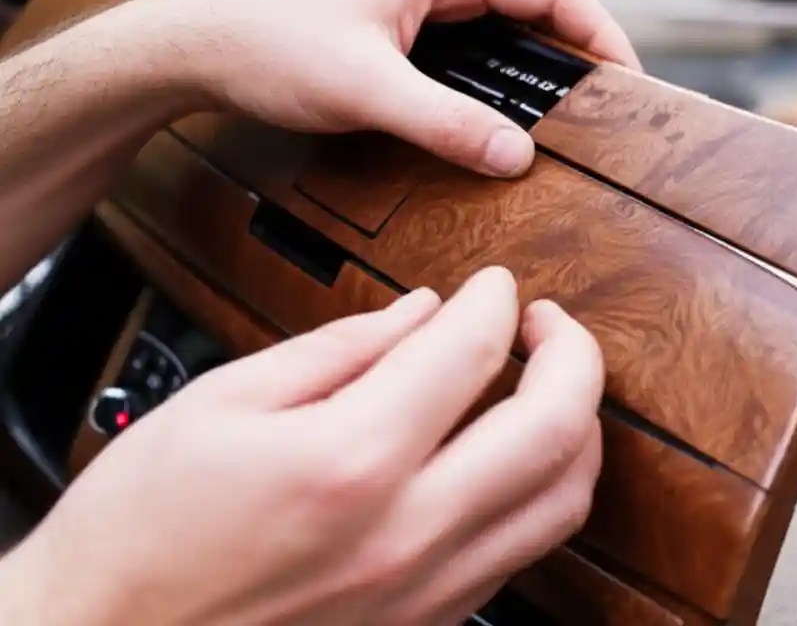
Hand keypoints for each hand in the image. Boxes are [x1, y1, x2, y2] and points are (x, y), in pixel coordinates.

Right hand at [0, 267, 604, 624]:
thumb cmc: (139, 535)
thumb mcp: (219, 405)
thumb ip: (336, 350)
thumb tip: (420, 313)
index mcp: (347, 460)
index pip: (469, 351)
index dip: (493, 299)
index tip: (492, 285)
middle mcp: (405, 533)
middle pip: (555, 428)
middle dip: (574, 353)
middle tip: (548, 322)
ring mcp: (425, 590)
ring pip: (562, 500)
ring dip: (578, 429)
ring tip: (550, 388)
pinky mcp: (426, 623)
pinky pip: (524, 551)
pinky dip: (540, 491)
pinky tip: (512, 461)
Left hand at [116, 0, 639, 176]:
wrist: (196, 43)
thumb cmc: (266, 43)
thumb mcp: (364, 89)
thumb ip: (445, 123)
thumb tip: (516, 156)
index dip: (602, 35)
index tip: (632, 85)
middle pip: (539, 6)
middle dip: (580, 56)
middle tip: (609, 115)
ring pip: (507, 28)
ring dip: (540, 71)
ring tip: (572, 122)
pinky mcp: (406, 23)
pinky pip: (475, 47)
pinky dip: (502, 79)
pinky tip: (507, 119)